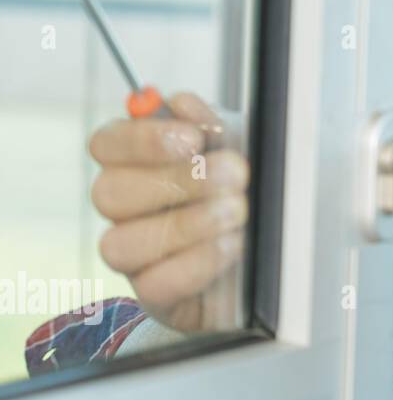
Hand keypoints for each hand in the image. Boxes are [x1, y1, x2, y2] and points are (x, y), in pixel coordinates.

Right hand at [88, 92, 248, 331]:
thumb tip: (180, 104)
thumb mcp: (243, 143)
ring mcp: (136, 256)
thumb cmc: (252, 185)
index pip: (106, 144)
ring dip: (185, 224)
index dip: (142, 140)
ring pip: (120, 244)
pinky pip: (153, 286)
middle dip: (176, 182)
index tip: (193, 139)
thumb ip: (212, 121)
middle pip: (108, 193)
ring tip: (238, 209)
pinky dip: (196, 263)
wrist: (279, 245)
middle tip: (234, 172)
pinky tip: (232, 244)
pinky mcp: (158, 295)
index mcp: (136, 164)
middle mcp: (125, 211)